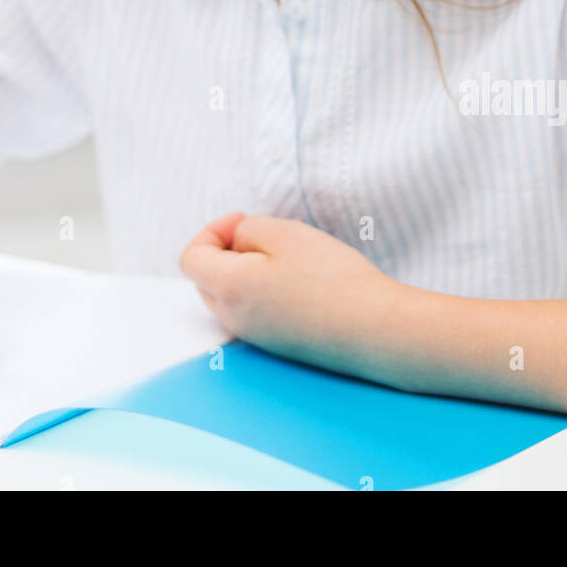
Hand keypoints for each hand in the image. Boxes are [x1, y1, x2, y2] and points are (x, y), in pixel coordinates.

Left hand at [179, 212, 405, 384]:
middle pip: (205, 279)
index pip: (191, 257)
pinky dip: (261, 291)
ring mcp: (255, 337)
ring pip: (228, 296)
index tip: (245, 220)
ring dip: (244, 270)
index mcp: (227, 288)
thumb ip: (246, 230)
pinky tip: (298, 282)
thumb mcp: (284, 233)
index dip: (213, 230)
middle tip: (263, 235)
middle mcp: (233, 319)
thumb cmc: (330, 276)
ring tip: (285, 257)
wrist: (375, 330)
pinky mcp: (278, 346)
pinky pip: (252, 312)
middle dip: (224, 250)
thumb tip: (235, 243)